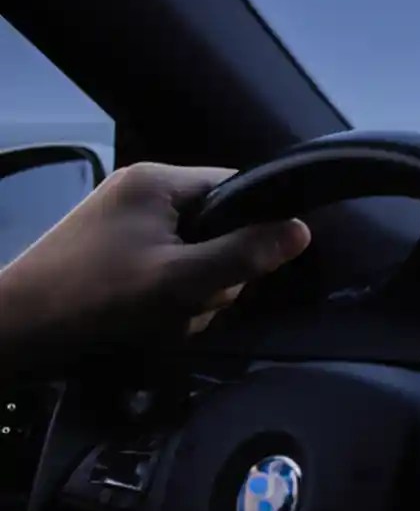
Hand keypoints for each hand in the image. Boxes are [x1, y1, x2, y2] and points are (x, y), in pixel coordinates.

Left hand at [0, 162, 309, 354]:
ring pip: (196, 254)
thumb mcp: (180, 281)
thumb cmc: (96, 299)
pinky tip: (149, 318)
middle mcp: (143, 191)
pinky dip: (168, 296)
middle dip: (216, 273)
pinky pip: (168, 267)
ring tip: (164, 315)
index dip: (255, 228)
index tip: (247, 268)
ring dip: (193, 291)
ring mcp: (126, 221)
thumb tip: (301, 230)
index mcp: (158, 181)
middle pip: (220, 227)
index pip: (237, 188)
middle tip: (190, 301)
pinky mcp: (114, 250)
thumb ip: (243, 255)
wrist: (17, 329)